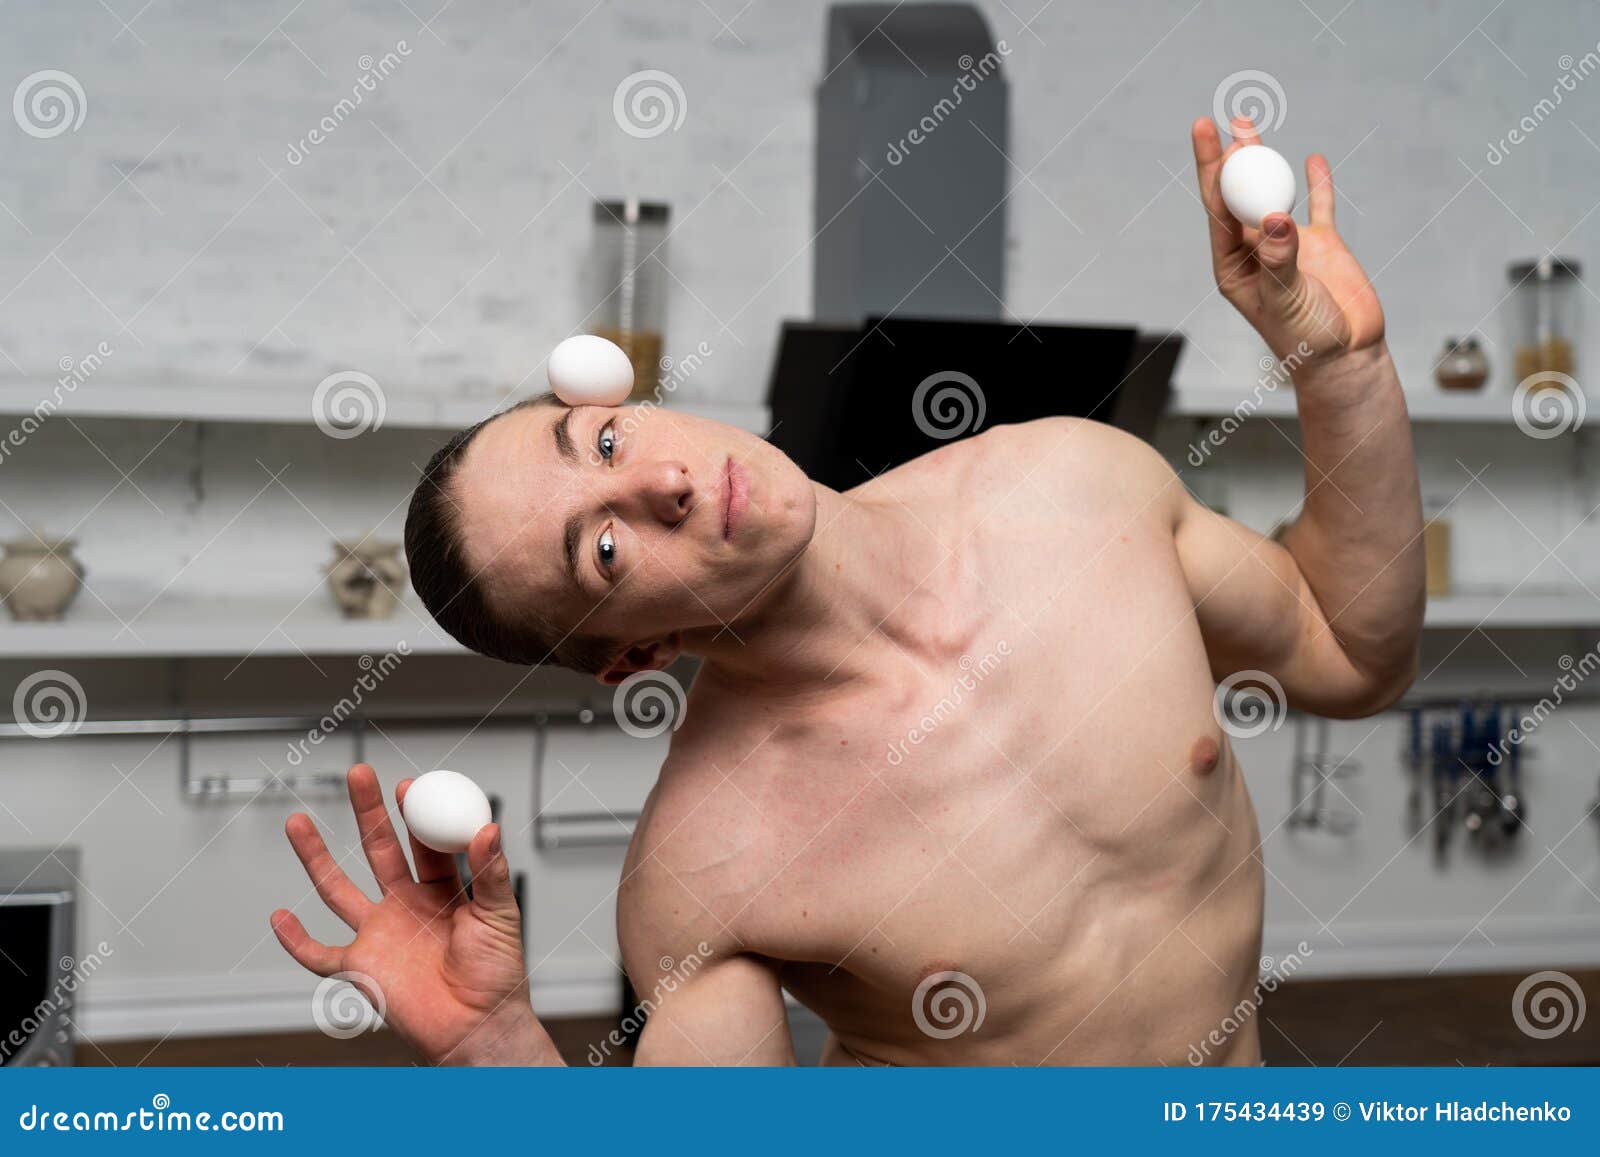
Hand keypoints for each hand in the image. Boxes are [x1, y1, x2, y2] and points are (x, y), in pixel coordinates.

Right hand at [271, 765, 557, 1064]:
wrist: (477, 1028)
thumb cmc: (498, 976)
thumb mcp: (500, 914)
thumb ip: (491, 872)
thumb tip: (489, 827)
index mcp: (442, 891)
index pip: (424, 842)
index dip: (414, 813)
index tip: (408, 784)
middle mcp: (407, 908)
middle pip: (379, 850)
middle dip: (366, 813)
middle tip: (358, 775)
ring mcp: (380, 936)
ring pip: (338, 889)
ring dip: (316, 857)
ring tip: (297, 821)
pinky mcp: (361, 969)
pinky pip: (318, 955)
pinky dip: (295, 940)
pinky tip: (278, 917)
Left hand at [1191, 115, 1384, 364]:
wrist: (1346, 356)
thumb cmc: (1306, 337)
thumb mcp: (1287, 299)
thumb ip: (1280, 258)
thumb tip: (1275, 218)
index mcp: (1233, 265)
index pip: (1217, 207)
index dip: (1211, 167)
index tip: (1205, 129)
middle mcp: (1256, 250)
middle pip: (1238, 195)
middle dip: (1230, 158)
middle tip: (1225, 121)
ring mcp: (1288, 244)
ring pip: (1271, 194)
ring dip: (1262, 162)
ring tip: (1248, 125)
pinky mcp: (1322, 246)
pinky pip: (1319, 207)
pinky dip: (1318, 185)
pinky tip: (1313, 161)